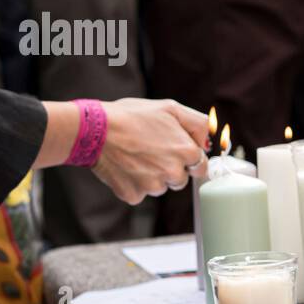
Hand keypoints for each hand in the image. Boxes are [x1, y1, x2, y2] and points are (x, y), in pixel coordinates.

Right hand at [91, 99, 209, 204]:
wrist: (95, 129)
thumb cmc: (132, 115)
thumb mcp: (170, 108)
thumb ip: (197, 124)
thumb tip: (208, 142)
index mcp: (186, 152)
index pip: (201, 166)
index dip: (189, 158)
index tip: (175, 151)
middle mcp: (173, 172)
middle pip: (180, 179)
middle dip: (170, 168)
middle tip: (151, 150)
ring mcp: (153, 186)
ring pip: (160, 187)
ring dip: (152, 176)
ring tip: (135, 156)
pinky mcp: (133, 195)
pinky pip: (139, 194)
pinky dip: (133, 183)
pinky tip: (124, 166)